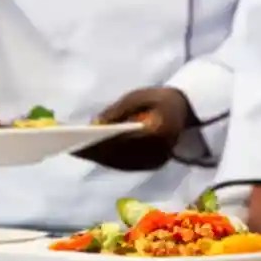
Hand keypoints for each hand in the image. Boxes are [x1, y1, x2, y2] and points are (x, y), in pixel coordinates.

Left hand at [74, 88, 196, 171]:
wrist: (187, 110)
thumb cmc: (161, 99)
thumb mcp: (140, 95)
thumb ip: (119, 110)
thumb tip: (95, 124)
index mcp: (161, 131)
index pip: (127, 139)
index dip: (104, 141)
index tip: (82, 141)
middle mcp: (161, 150)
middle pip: (122, 154)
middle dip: (97, 151)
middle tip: (73, 148)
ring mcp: (158, 160)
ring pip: (123, 163)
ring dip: (100, 158)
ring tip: (78, 151)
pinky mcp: (153, 165)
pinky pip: (127, 165)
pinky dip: (109, 160)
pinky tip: (94, 154)